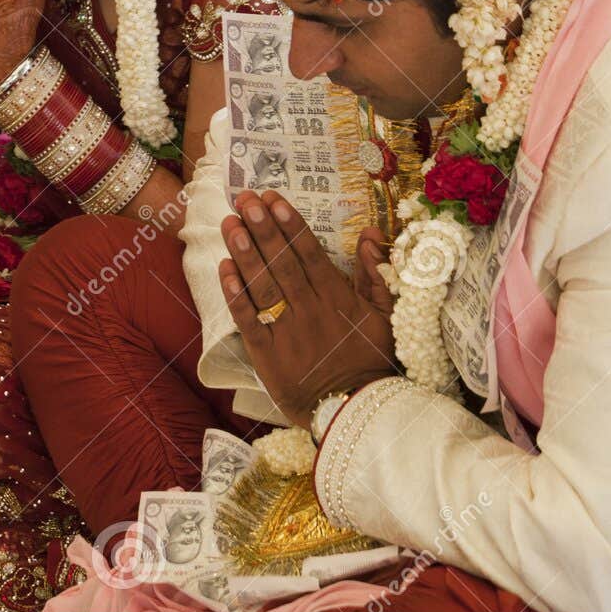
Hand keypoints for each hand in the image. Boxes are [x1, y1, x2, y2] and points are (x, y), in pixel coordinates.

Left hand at [217, 190, 397, 428]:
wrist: (354, 412)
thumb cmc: (371, 363)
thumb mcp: (387, 318)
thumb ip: (377, 275)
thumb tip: (370, 233)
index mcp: (338, 299)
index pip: (310, 254)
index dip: (290, 225)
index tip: (274, 199)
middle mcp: (310, 311)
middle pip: (282, 263)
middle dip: (262, 228)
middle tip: (244, 200)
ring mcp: (287, 333)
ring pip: (263, 286)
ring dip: (245, 253)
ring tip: (229, 224)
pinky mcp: (267, 356)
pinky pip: (248, 321)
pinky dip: (236, 295)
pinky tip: (223, 270)